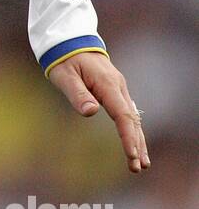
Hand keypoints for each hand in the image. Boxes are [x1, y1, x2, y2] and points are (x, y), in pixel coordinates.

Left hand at [48, 52, 149, 174]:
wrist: (71, 41)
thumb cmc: (65, 59)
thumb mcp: (65, 76)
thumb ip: (78, 94)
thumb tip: (91, 112)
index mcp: (108, 85)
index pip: (122, 115)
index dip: (128, 137)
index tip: (132, 156)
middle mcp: (118, 87)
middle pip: (132, 120)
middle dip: (137, 145)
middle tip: (138, 168)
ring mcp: (118, 88)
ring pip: (133, 118)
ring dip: (138, 140)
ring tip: (143, 163)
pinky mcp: (114, 90)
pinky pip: (127, 113)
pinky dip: (133, 130)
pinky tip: (137, 143)